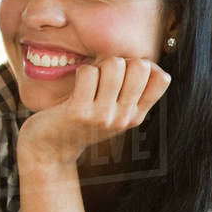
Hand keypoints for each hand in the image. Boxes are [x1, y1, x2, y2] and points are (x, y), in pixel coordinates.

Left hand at [18, 57, 169, 166]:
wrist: (49, 150)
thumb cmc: (81, 122)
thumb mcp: (113, 113)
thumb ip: (131, 92)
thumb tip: (148, 62)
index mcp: (136, 115)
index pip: (162, 78)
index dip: (144, 65)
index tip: (124, 74)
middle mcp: (124, 117)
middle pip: (140, 66)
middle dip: (120, 60)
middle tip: (103, 75)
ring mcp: (103, 116)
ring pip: (114, 64)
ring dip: (99, 65)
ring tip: (90, 80)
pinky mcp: (79, 112)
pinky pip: (88, 72)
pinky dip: (81, 71)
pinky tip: (76, 85)